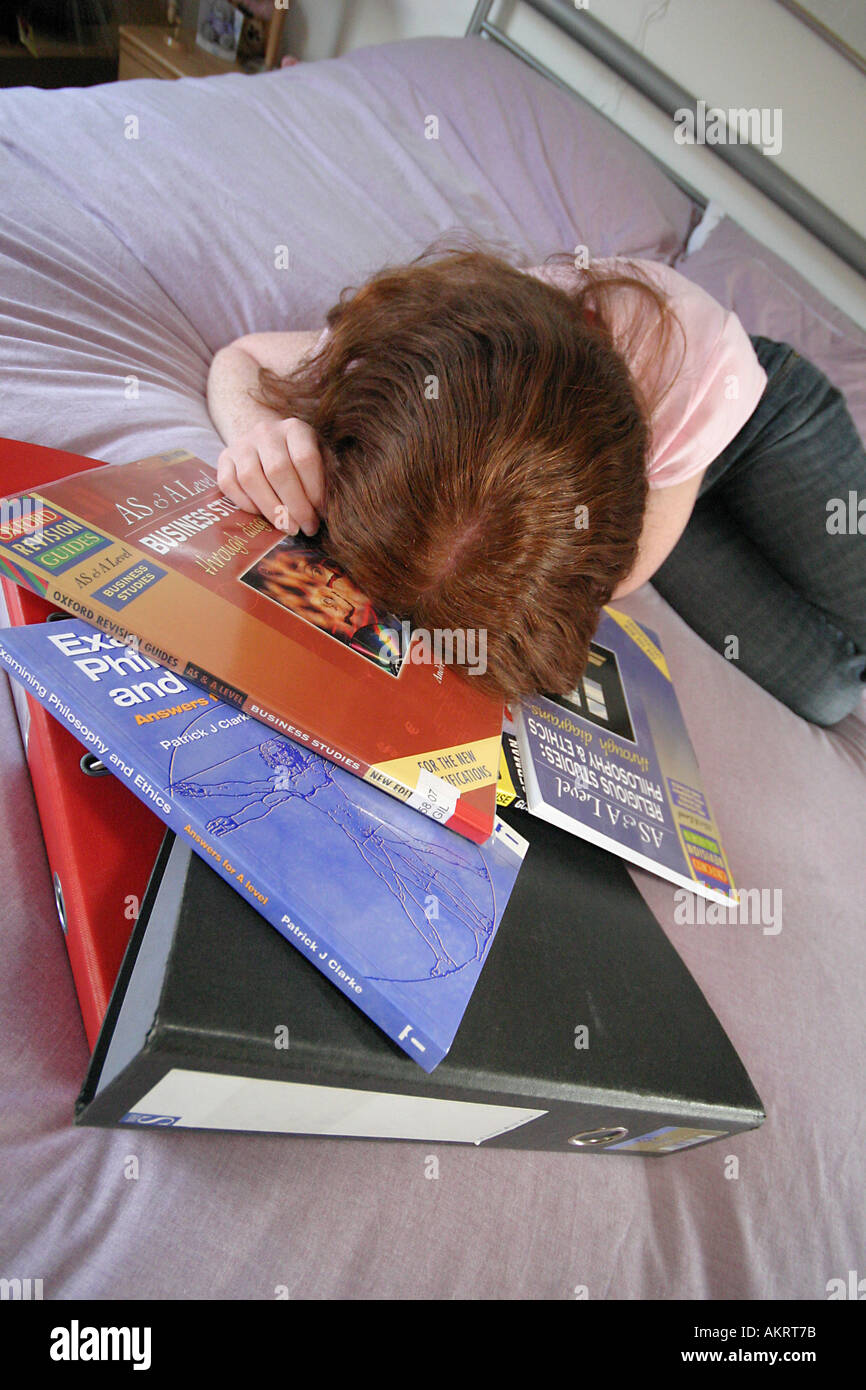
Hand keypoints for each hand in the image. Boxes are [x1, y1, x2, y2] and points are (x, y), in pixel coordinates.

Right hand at [216, 417, 324, 535]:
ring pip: (251, 479)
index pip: (305, 459)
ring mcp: (241, 445)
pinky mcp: (223, 458)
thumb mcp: (319, 456)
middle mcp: (265, 432)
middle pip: (278, 471)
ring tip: (288, 527)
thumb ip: (325, 477)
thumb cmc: (298, 455)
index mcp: (294, 428)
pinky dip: (246, 505)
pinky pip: (229, 485)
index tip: (321, 514)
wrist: (264, 438)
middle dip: (295, 506)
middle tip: (306, 527)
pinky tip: (262, 516)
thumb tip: (325, 511)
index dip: (314, 491)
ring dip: (271, 510)